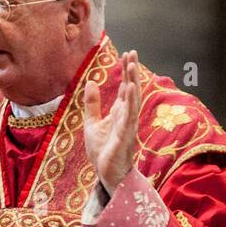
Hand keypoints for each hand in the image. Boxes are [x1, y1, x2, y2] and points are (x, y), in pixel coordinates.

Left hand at [84, 49, 141, 194]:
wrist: (106, 174)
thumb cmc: (103, 151)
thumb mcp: (92, 123)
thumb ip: (92, 104)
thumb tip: (92, 82)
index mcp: (119, 113)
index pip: (124, 88)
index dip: (127, 72)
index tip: (127, 55)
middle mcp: (126, 116)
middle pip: (131, 89)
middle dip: (132, 71)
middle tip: (133, 52)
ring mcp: (127, 125)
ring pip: (133, 99)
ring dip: (133, 81)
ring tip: (133, 64)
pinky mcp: (125, 135)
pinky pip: (129, 116)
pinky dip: (130, 101)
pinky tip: (130, 88)